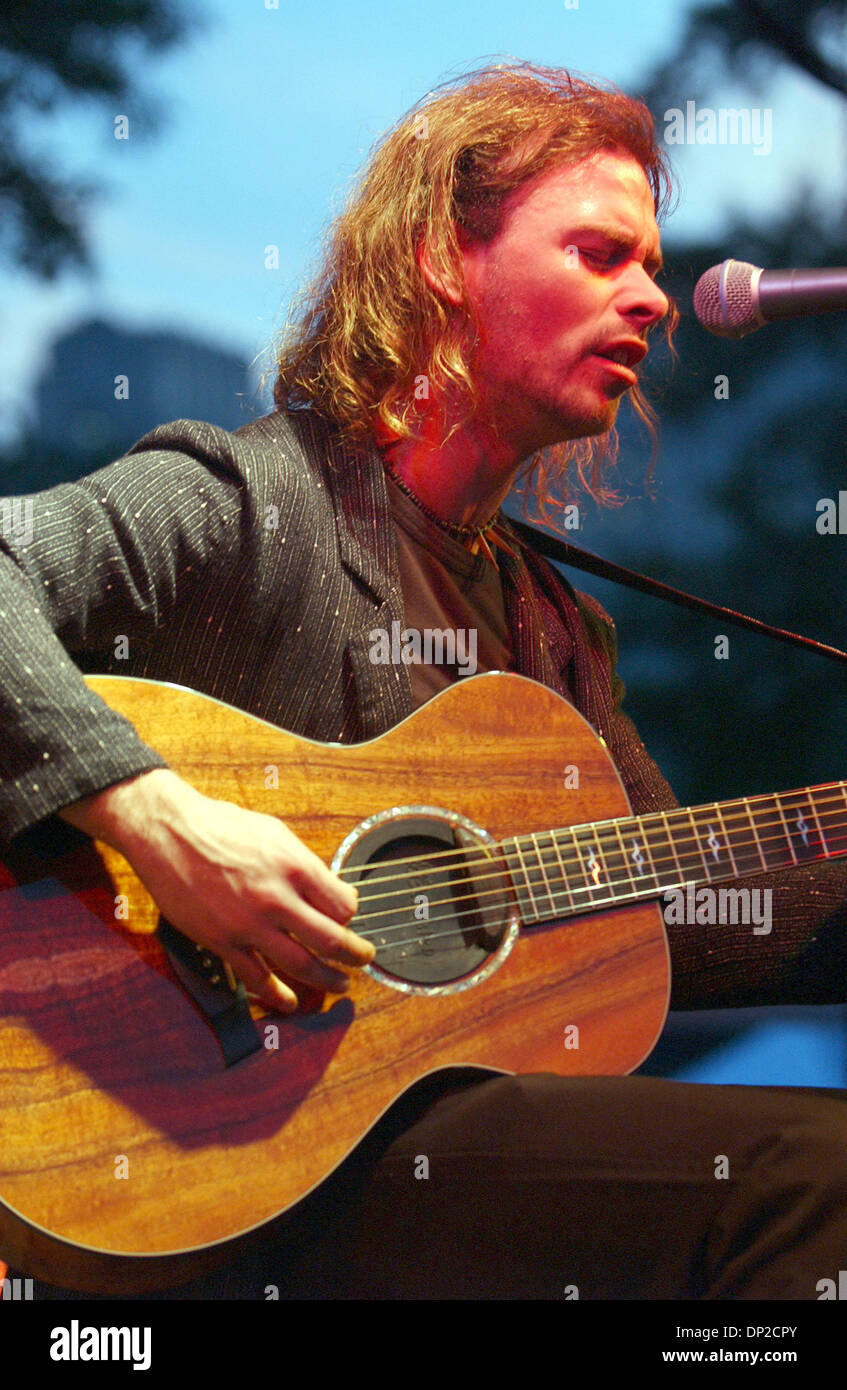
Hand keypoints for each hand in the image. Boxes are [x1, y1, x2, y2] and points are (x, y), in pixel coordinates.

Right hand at [59, 769, 370, 1011]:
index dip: (351, 915)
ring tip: (341, 984)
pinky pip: (256, 977)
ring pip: (301, 965)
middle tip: (364, 960)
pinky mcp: (222, 941)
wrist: (167, 833)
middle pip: (331, 940)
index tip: (349, 918)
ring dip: (327, 979)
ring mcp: (249, 924)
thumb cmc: (220, 826)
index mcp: (294, 866)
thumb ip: (303, 863)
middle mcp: (276, 898)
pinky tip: (290, 1001)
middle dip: (355, 955)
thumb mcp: (274, 833)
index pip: (343, 905)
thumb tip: (328, 888)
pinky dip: (277, 994)